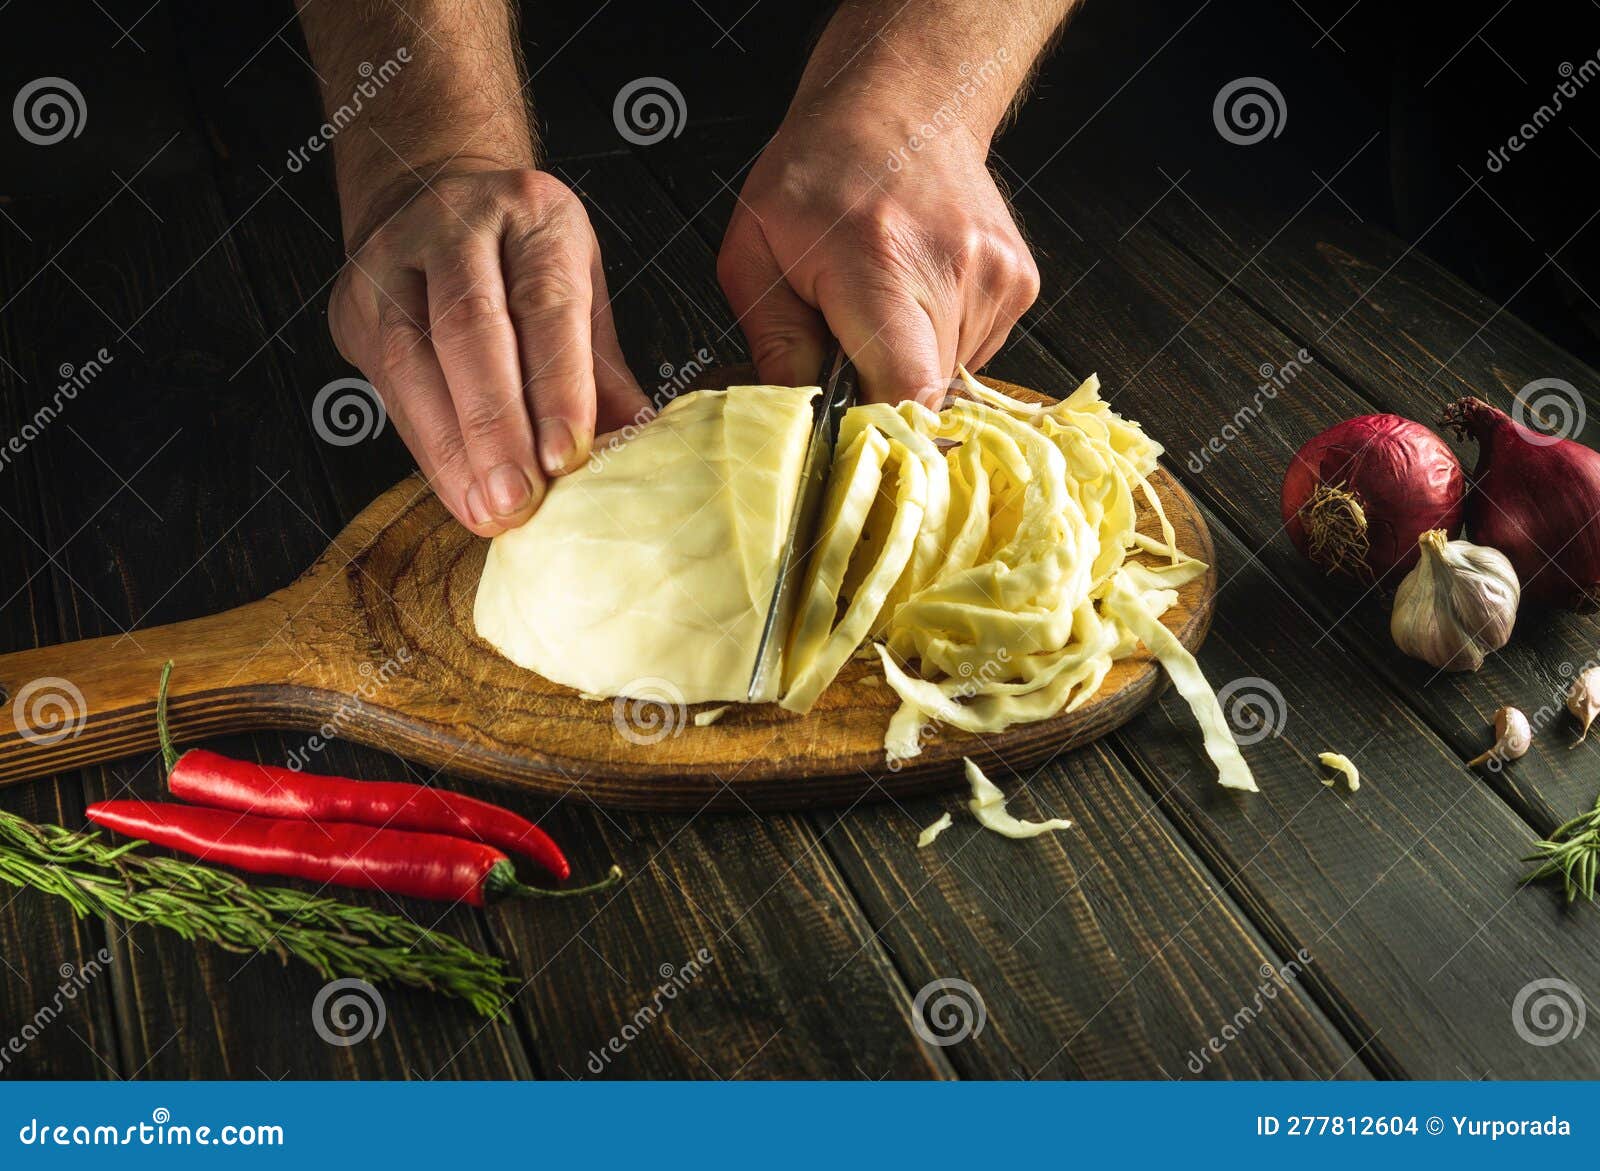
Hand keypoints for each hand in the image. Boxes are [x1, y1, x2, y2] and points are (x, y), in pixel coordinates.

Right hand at [329, 167, 649, 535]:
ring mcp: (391, 261)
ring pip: (411, 359)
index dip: (556, 385)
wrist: (431, 198)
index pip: (544, 302)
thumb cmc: (522, 258)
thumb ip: (603, 369)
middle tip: (518, 499)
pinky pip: (389, 387)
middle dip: (494, 425)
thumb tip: (640, 448)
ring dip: (451, 449)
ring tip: (487, 510)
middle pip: (469, 327)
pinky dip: (427, 448)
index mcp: (530, 215)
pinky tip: (459, 491)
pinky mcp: (354, 307)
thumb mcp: (580, 288)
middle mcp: (453, 224)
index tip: (565, 457)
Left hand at [718, 116, 1039, 405]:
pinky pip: (973, 351)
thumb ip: (773, 344)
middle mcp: (953, 269)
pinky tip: (916, 293)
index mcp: (880, 263)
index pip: (905, 392)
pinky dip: (939, 340)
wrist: (901, 106)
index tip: (846, 427)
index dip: (875, 427)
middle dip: (878, 389)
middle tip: (846, 345)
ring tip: (882, 304)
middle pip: (924, 394)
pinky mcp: (1021, 284)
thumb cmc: (817, 174)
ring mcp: (997, 277)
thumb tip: (795, 421)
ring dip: (908, 361)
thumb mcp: (755, 253)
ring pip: (950, 377)